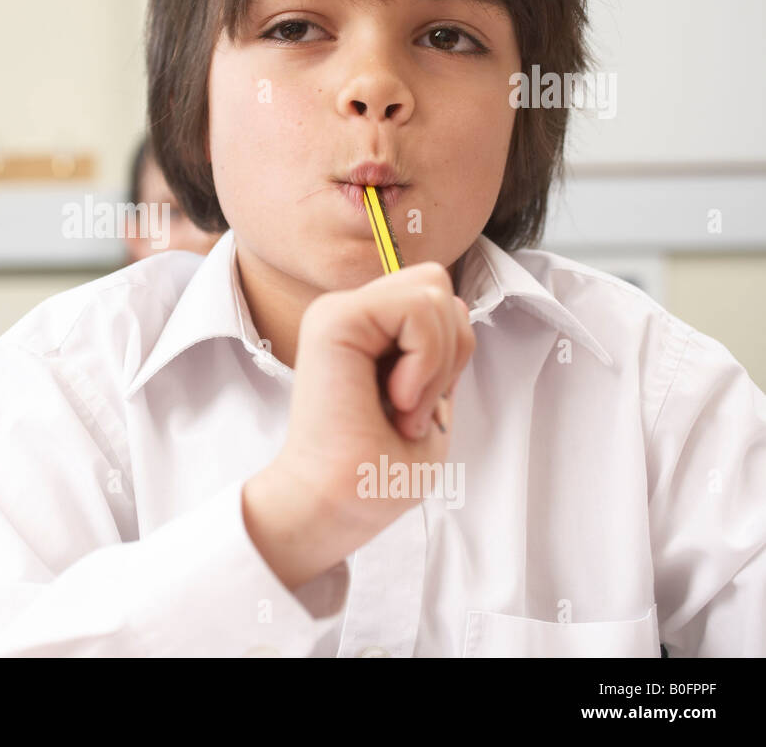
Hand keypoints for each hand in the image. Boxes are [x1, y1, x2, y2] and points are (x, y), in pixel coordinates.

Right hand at [243, 261, 474, 589]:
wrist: (335, 506)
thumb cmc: (377, 471)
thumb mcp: (428, 397)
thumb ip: (437, 349)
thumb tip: (455, 311)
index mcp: (365, 331)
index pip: (436, 298)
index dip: (451, 347)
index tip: (422, 403)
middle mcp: (347, 313)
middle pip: (436, 282)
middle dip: (450, 344)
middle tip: (416, 402)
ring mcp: (337, 312)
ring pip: (433, 291)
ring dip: (438, 360)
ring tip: (404, 406)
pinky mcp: (334, 320)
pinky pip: (417, 308)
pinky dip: (427, 360)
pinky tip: (398, 398)